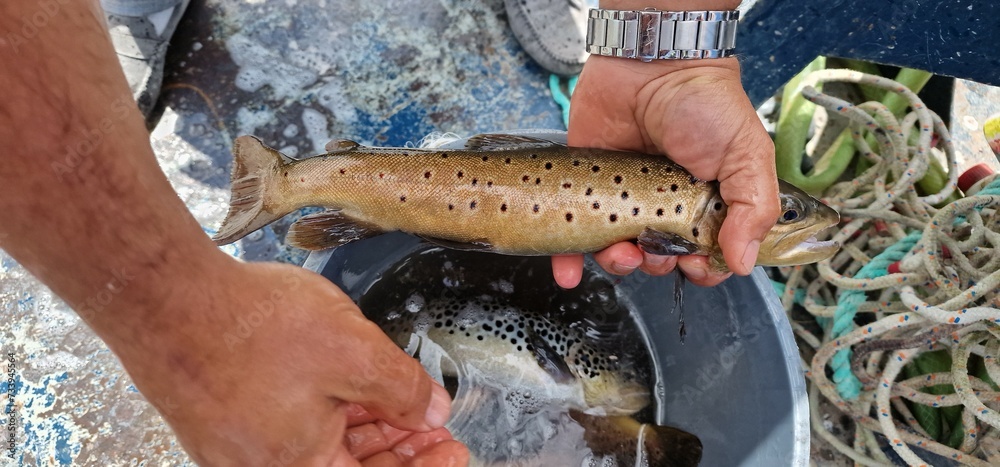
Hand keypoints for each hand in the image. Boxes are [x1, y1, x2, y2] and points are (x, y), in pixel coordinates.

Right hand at [106, 259, 467, 465]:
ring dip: (369, 426)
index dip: (425, 465)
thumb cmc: (244, 327)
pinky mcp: (227, 420)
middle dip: (400, 446)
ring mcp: (243, 447)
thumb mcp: (354, 351)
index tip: (452, 448)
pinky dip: (331, 411)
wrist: (166, 297)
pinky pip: (293, 426)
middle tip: (432, 424)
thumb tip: (430, 410)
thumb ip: (403, 388)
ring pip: (324, 445)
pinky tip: (351, 386)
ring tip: (401, 402)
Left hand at [551, 56, 779, 287]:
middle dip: (657, 264)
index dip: (699, 268)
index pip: (702, 255)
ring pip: (617, 253)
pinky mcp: (585, 187)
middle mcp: (663, 206)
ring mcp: (622, 198)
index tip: (694, 263)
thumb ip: (754, 210)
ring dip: (618, 264)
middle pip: (658, 260)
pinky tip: (568, 275)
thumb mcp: (747, 155)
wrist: (652, 62)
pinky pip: (574, 234)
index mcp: (704, 205)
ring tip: (621, 250)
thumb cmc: (706, 105)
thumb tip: (741, 263)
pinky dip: (567, 261)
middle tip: (655, 246)